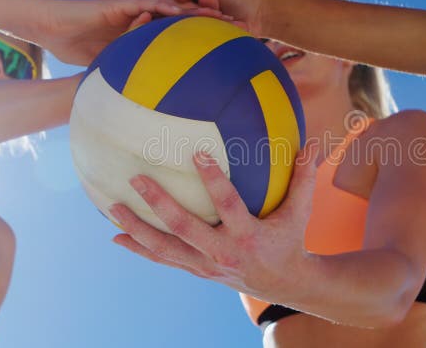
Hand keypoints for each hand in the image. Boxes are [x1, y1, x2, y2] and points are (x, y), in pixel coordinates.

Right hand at [22, 0, 229, 66]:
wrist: (50, 29)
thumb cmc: (75, 51)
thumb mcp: (111, 72)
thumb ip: (131, 85)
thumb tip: (146, 114)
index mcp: (146, 32)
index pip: (181, 34)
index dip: (203, 38)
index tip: (228, 47)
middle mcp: (142, 18)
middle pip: (182, 18)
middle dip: (208, 20)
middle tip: (235, 25)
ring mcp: (131, 9)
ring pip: (168, 6)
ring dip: (191, 7)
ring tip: (216, 10)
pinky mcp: (118, 4)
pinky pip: (143, 2)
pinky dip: (161, 4)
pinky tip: (180, 6)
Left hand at [109, 144, 317, 299]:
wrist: (285, 284)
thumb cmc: (291, 239)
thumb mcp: (301, 211)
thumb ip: (303, 177)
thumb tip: (313, 142)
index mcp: (248, 236)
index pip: (228, 205)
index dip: (213, 181)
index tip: (197, 154)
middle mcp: (223, 253)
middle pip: (185, 228)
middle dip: (159, 205)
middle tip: (137, 180)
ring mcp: (206, 265)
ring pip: (165, 248)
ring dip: (138, 228)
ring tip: (112, 208)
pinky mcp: (196, 270)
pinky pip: (163, 259)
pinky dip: (140, 248)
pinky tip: (116, 236)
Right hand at [163, 0, 264, 34]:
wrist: (258, 14)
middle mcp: (187, 9)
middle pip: (178, 11)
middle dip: (196, 6)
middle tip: (213, 0)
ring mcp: (195, 24)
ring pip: (190, 24)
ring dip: (209, 16)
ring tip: (224, 12)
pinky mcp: (205, 37)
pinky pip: (202, 35)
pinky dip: (217, 26)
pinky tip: (230, 21)